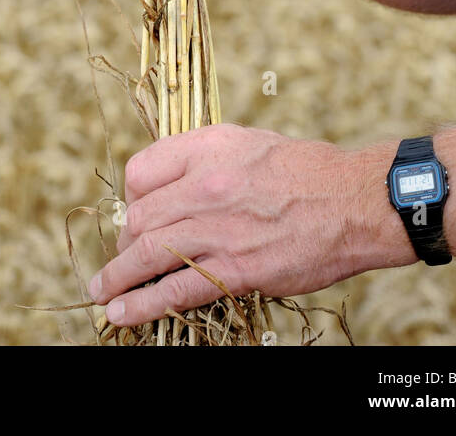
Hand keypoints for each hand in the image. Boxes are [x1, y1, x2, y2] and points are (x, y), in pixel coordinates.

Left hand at [88, 124, 408, 326]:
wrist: (353, 201)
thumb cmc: (305, 171)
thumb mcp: (248, 142)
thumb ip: (206, 159)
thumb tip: (172, 186)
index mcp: (208, 146)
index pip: (141, 170)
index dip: (131, 197)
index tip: (135, 213)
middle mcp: (206, 183)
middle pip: (140, 215)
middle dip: (124, 241)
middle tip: (121, 259)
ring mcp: (219, 227)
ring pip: (147, 252)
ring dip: (118, 277)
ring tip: (102, 292)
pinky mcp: (236, 268)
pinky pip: (177, 289)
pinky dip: (143, 304)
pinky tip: (124, 313)